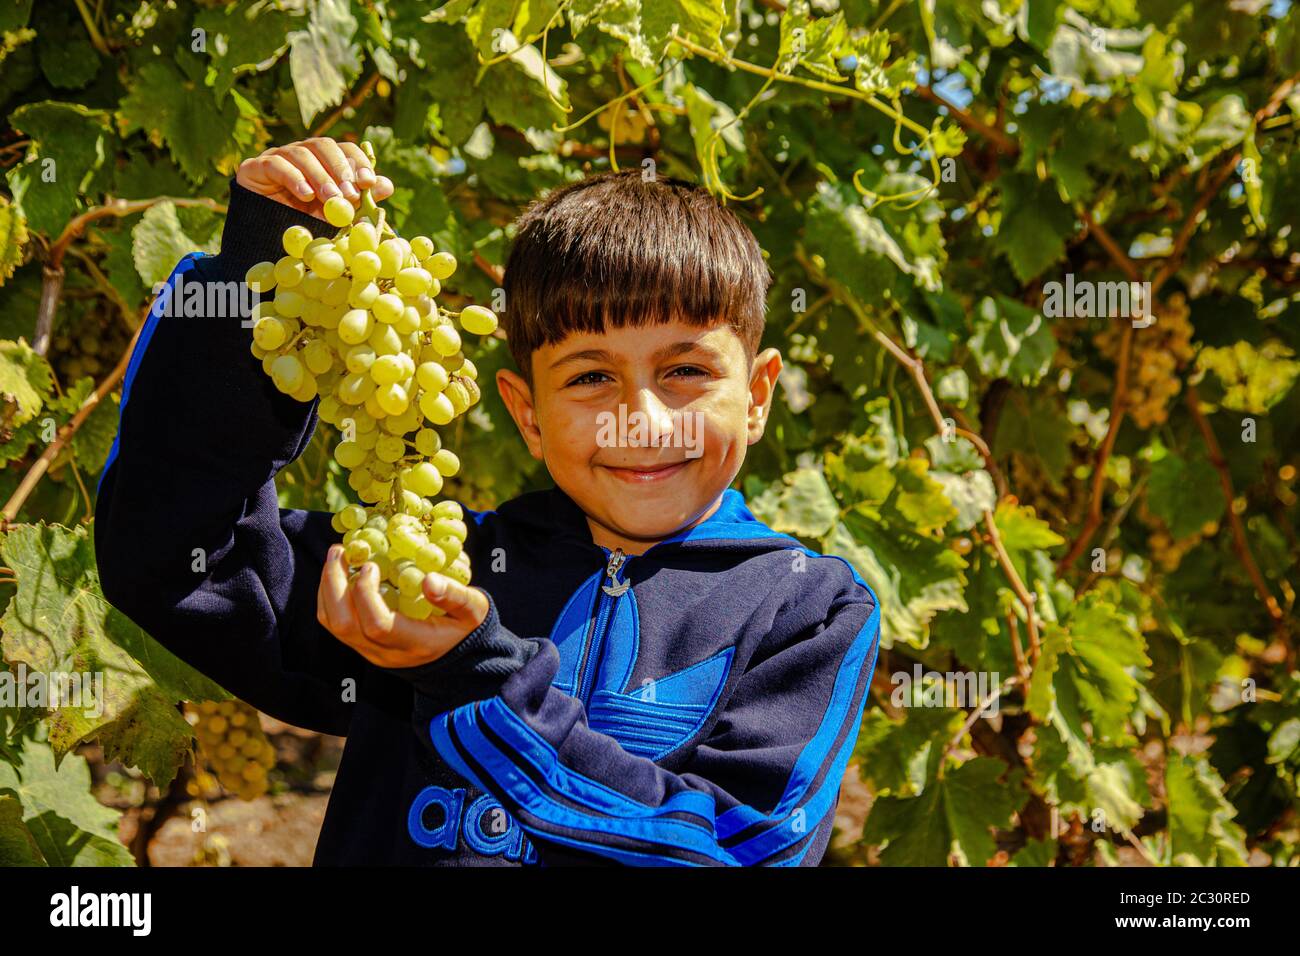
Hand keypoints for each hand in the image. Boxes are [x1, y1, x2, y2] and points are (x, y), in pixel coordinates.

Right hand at [236, 137, 394, 220]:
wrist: (262, 235)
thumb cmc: (304, 223)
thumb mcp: (336, 215)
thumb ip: (359, 201)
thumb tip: (386, 186)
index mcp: (324, 160)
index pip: (345, 149)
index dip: (358, 163)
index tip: (369, 183)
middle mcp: (302, 153)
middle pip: (324, 146)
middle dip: (340, 170)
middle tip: (350, 193)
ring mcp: (278, 157)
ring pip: (302, 154)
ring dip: (320, 176)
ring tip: (330, 198)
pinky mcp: (256, 167)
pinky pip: (276, 165)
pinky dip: (294, 178)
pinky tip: (305, 194)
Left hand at [316, 544, 489, 668]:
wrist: (455, 659)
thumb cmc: (465, 628)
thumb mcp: (473, 610)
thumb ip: (456, 596)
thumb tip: (428, 578)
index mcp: (414, 643)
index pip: (378, 625)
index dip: (366, 593)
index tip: (371, 564)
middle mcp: (386, 652)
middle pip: (344, 625)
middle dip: (334, 584)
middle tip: (340, 550)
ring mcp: (369, 651)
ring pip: (333, 623)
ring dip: (328, 586)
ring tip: (337, 555)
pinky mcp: (361, 645)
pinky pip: (334, 622)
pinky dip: (330, 594)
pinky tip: (341, 572)